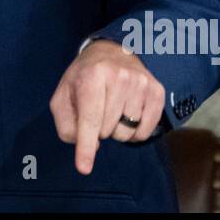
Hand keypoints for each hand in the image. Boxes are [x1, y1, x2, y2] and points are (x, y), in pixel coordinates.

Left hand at [49, 38, 164, 173]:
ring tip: (112, 109)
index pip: (89, 119)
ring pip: (127, 133)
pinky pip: (145, 132)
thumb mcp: (63, 96)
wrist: (111, 51)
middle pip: (107, 130)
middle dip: (99, 129)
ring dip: (116, 130)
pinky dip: (133, 132)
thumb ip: (67, 125)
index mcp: (92, 76)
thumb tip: (90, 146)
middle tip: (97, 109)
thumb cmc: (84, 79)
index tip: (84, 168)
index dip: (85, 146)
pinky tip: (127, 116)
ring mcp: (140, 84)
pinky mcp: (156, 91)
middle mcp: (119, 77)